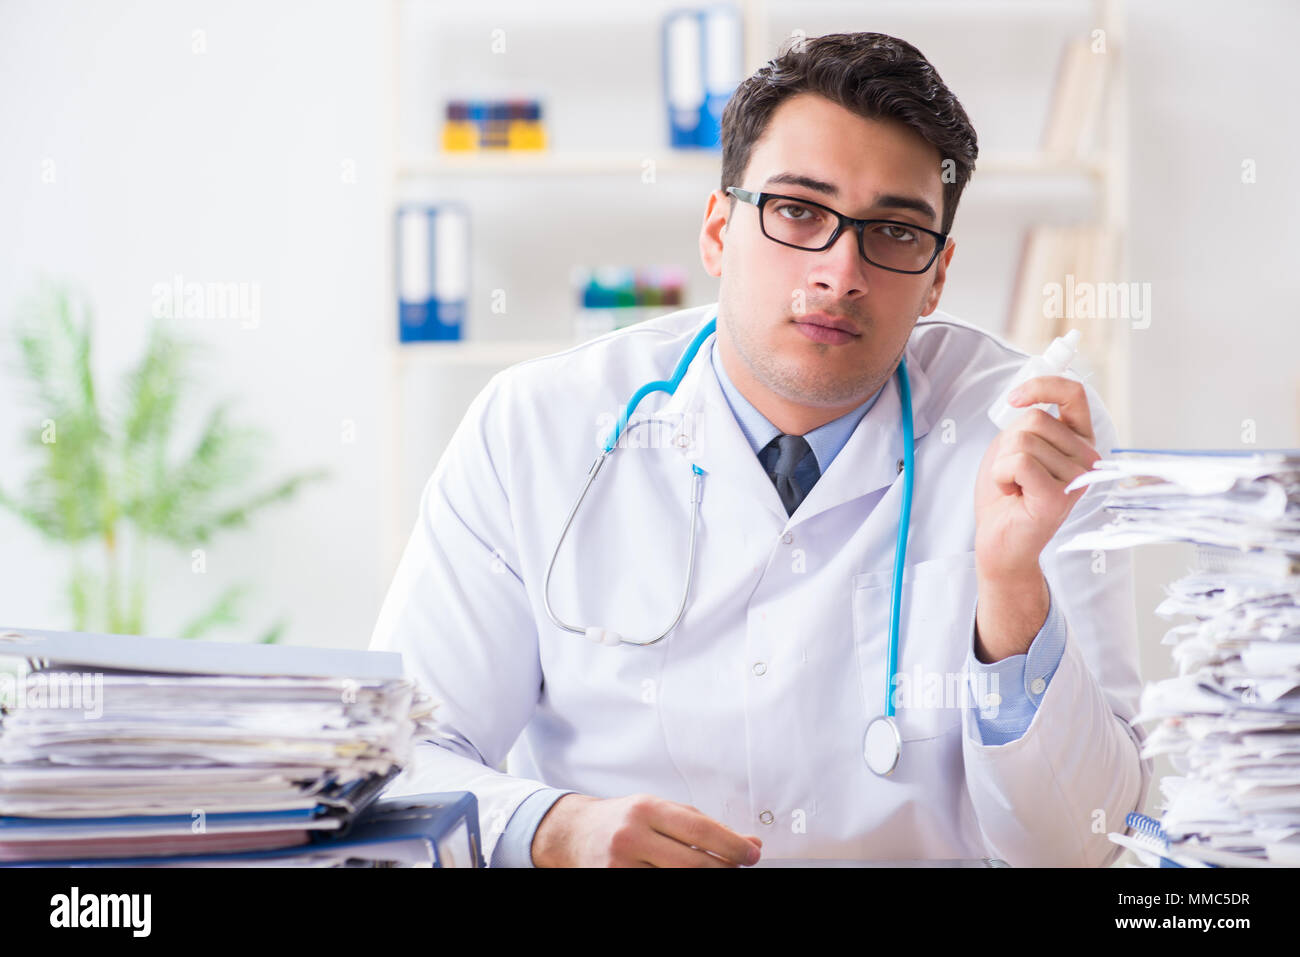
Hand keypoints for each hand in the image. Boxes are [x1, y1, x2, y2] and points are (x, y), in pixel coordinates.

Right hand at [531, 793, 763, 866]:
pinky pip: (653, 890)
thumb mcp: (662, 810)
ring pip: (675, 882)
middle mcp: (631, 835)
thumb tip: (751, 842)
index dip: (732, 845)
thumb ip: (706, 826)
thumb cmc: (624, 820)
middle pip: (690, 864)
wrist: (573, 833)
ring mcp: (619, 865)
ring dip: (703, 881)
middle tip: (737, 869)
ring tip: (714, 873)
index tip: (752, 854)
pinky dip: (675, 887)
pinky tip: (684, 879)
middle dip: (722, 870)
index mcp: (647, 808)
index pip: (699, 829)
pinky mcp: (612, 883)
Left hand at [972, 375, 1098, 659]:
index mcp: (1080, 441)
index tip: (1014, 398)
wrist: (999, 542)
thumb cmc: (1007, 494)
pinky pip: (1019, 461)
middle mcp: (1087, 459)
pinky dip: (1002, 475)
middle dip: (1009, 443)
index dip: (1043, 386)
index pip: (1074, 394)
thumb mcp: (1016, 445)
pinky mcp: (1058, 497)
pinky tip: (1011, 494)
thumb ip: (1028, 421)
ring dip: (1003, 463)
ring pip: (1024, 440)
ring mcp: (1076, 479)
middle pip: (1037, 419)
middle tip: (1013, 474)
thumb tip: (1027, 395)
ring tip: (1014, 487)